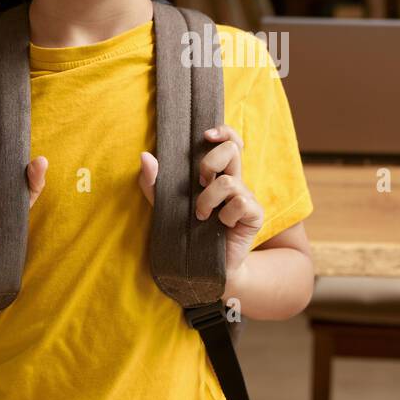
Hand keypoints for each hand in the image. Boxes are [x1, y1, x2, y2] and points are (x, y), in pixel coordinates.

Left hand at [138, 124, 262, 281]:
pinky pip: (241, 203)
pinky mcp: (254, 215)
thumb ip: (154, 184)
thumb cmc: (187, 233)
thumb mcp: (166, 206)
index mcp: (217, 174)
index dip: (224, 131)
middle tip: (199, 182)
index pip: (229, 141)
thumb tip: (145, 156)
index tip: (207, 134)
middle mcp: (234, 181)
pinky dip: (224, 215)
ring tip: (200, 216)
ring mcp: (246, 197)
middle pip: (233, 149)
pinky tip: (219, 226)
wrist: (203, 268)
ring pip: (230, 181)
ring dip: (208, 199)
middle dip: (210, 162)